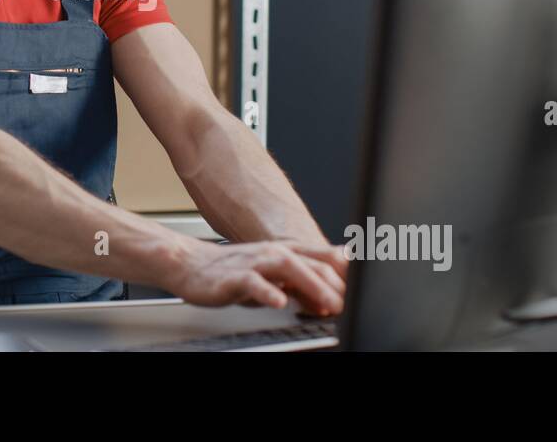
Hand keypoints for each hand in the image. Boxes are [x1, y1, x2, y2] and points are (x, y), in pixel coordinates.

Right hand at [165, 239, 346, 316]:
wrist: (193, 265)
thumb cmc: (236, 271)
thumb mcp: (275, 277)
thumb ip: (304, 284)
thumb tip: (332, 298)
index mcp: (288, 251)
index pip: (327, 257)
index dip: (348, 274)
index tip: (363, 291)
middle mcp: (275, 253)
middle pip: (314, 263)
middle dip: (337, 285)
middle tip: (352, 305)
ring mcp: (255, 262)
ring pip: (289, 267)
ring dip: (312, 285)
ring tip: (328, 304)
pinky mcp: (235, 276)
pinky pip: (253, 282)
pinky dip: (268, 291)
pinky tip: (279, 301)